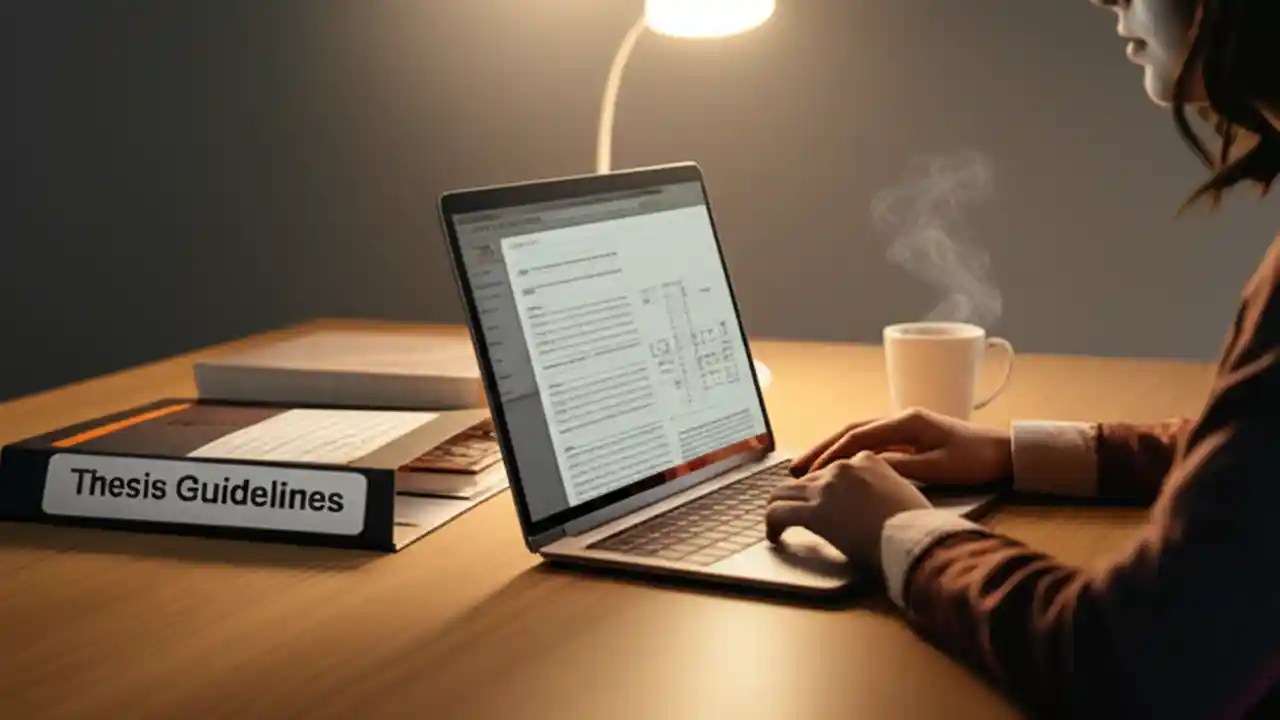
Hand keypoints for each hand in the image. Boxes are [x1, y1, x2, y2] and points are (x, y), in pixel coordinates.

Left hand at [766, 451, 929, 566]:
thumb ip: (881, 487)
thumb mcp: (902, 491)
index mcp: (866, 459)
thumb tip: (871, 502)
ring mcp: (826, 487)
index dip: (822, 489)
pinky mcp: (813, 511)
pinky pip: (777, 513)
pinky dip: (771, 525)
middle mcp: (842, 467)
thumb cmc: (918, 526)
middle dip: (797, 498)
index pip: (831, 469)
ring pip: (783, 492)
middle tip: (794, 515)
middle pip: (804, 479)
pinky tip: (775, 537)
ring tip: (779, 526)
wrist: (916, 540)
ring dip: (779, 509)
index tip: (821, 503)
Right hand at [790, 407, 1012, 487]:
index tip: (813, 473)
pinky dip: (850, 454)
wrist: (1005, 452)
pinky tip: (838, 467)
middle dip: (822, 449)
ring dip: (833, 450)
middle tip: (796, 467)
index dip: (833, 455)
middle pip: (851, 431)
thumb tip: (864, 468)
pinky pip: (870, 443)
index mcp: (907, 422)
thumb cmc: (976, 460)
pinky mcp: (909, 438)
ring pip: (858, 436)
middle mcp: (901, 419)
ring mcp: (904, 427)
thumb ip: (901, 466)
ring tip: (808, 467)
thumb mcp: (939, 468)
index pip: (859, 436)